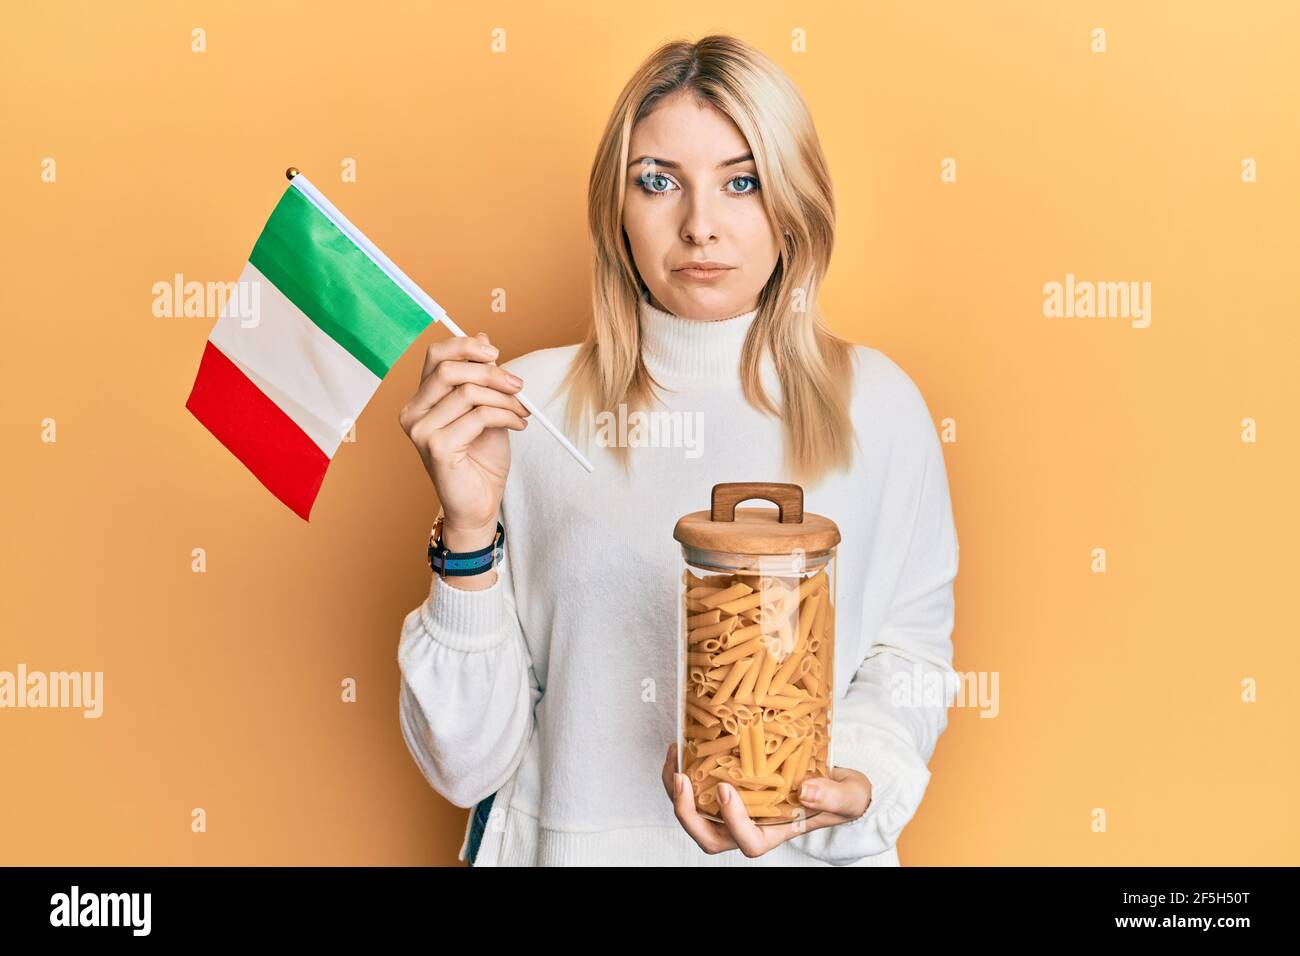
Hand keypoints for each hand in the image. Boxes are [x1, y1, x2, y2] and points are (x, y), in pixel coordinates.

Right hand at [399, 331, 529, 555]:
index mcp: (421, 400)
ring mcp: (421, 431)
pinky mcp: (437, 448)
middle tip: (518, 386)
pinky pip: (478, 416)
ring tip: (522, 411)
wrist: (480, 503)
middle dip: (491, 373)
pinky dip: (506, 416)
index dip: (466, 346)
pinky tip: (519, 425)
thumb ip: (481, 378)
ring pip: (468, 392)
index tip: (496, 354)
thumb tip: (484, 339)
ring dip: (504, 398)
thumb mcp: (485, 408)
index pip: (435, 355)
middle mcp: (413, 413)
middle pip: (449, 369)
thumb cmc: (481, 459)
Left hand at [661, 742, 871, 857]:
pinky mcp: (728, 787)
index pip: (749, 842)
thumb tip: (806, 791)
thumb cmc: (842, 794)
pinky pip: (696, 790)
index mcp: (776, 831)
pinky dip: (684, 771)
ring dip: (678, 792)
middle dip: (687, 813)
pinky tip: (682, 747)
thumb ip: (832, 796)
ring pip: (696, 815)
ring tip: (675, 756)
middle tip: (681, 778)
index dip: (732, 822)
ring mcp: (736, 809)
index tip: (724, 789)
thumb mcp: (848, 794)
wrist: (836, 783)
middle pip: (710, 837)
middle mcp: (751, 824)